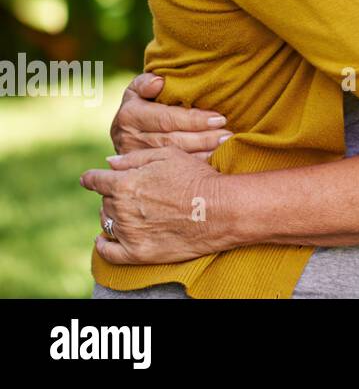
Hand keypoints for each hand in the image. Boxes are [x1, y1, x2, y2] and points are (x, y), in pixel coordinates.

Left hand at [81, 147, 231, 264]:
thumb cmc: (196, 177)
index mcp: (125, 183)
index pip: (96, 180)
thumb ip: (134, 158)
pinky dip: (103, 245)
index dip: (91, 178)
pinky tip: (104, 239)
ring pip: (106, 222)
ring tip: (129, 211)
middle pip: (105, 201)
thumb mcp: (168, 155)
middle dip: (113, 195)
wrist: (220, 209)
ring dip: (112, 215)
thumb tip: (108, 162)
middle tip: (134, 193)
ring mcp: (128, 233)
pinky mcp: (137, 253)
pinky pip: (108, 252)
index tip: (89, 178)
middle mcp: (121, 209)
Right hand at [110, 72, 229, 157]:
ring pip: (172, 156)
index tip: (219, 118)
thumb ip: (146, 82)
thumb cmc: (141, 100)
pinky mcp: (142, 171)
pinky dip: (194, 165)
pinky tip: (213, 161)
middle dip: (202, 139)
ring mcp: (135, 158)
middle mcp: (129, 138)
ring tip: (224, 146)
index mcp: (129, 115)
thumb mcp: (138, 87)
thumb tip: (159, 82)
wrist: (125, 126)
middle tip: (227, 135)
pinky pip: (171, 169)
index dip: (194, 120)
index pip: (167, 119)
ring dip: (201, 153)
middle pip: (172, 140)